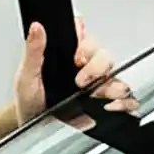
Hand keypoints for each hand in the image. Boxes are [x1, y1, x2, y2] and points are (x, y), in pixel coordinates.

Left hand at [14, 16, 137, 125]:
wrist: (32, 126)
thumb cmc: (28, 100)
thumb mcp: (26, 75)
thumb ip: (33, 51)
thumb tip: (36, 27)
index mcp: (67, 55)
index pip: (85, 38)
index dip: (85, 42)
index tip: (76, 56)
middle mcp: (85, 68)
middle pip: (104, 55)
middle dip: (97, 66)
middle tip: (80, 80)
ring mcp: (97, 85)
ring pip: (116, 76)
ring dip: (112, 84)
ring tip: (98, 94)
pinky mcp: (106, 104)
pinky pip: (126, 99)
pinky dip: (125, 102)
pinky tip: (111, 105)